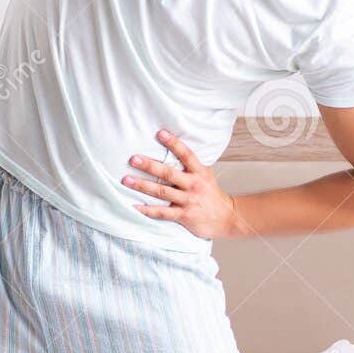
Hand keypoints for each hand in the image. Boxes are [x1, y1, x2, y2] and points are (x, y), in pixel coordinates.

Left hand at [122, 129, 236, 239]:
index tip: (160, 133)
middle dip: (150, 166)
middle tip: (133, 158)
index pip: (186, 154)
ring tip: (127, 180)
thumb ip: (191, 166)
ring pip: (162, 192)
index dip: (174, 143)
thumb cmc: (211, 195)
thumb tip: (173, 149)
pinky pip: (162, 213)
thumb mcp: (205, 176)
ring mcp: (188, 201)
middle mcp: (194, 185)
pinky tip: (134, 207)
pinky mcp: (184, 216)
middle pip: (169, 173)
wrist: (227, 219)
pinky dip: (147, 210)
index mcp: (200, 172)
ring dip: (143, 186)